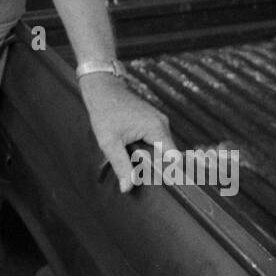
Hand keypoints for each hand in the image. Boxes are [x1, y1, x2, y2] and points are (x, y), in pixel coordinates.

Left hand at [79, 72, 175, 193]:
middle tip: (143, 177)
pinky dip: (148, 148)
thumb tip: (128, 187)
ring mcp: (159, 121)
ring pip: (162, 147)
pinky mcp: (153, 120)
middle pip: (168, 154)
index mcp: (157, 128)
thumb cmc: (105, 111)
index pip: (174, 158)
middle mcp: (162, 123)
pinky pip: (156, 140)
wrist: (102, 88)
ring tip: (137, 165)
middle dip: (157, 166)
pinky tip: (136, 153)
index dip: (170, 172)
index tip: (161, 184)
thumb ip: (121, 165)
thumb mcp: (110, 142)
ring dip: (151, 157)